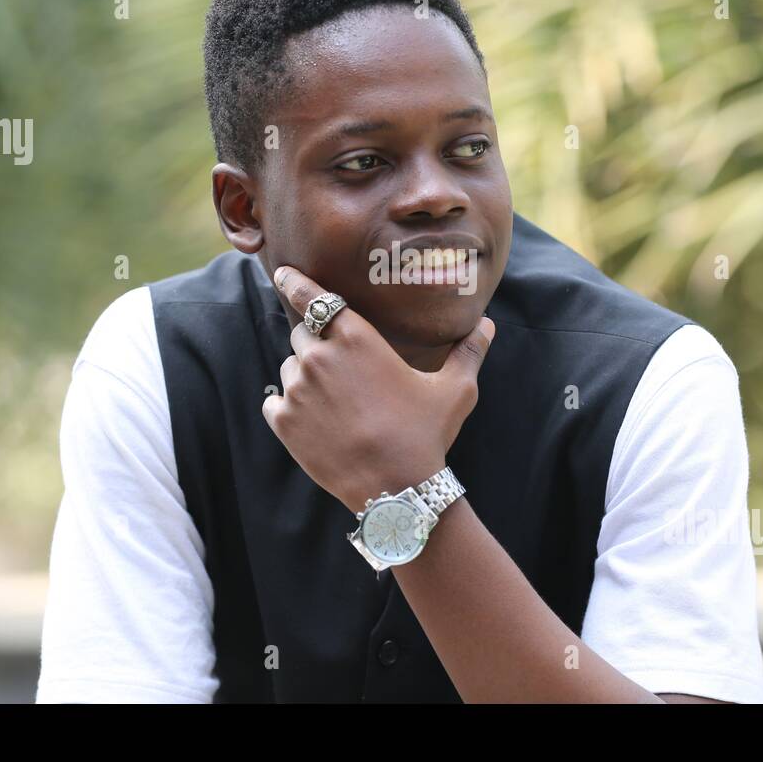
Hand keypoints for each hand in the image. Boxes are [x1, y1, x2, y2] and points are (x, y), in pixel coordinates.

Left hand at [262, 265, 494, 511]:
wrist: (396, 489)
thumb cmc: (425, 433)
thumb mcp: (455, 390)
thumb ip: (468, 351)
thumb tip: (488, 325)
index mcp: (356, 337)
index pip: (314, 296)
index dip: (295, 281)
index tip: (284, 273)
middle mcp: (320, 356)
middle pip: (302, 333)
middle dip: (316, 343)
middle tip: (340, 371)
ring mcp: (297, 389)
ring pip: (289, 368)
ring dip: (304, 377)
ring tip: (335, 404)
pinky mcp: (283, 420)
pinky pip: (274, 402)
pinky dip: (288, 408)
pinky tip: (316, 424)